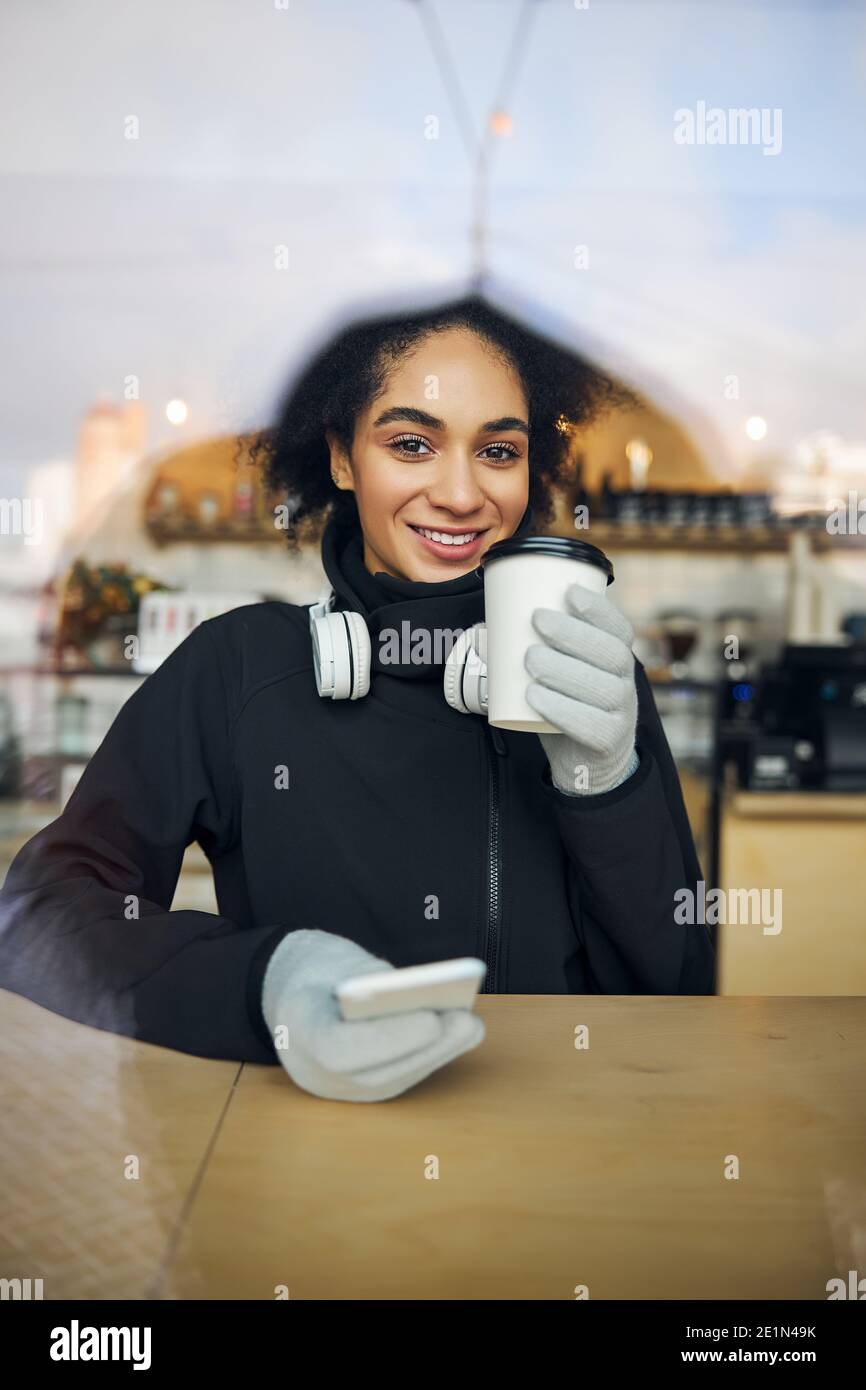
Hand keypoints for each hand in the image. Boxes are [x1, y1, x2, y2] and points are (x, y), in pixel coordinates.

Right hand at [261, 929, 484, 1101]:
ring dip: (436, 1054)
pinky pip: (397, 1076)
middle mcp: (312, 1072)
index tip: (431, 1018)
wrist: (291, 991)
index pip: (339, 1049)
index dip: (388, 1038)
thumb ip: (371, 985)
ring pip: (391, 1080)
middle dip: (426, 1046)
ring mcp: (336, 1088)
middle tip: (467, 1020)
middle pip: (374, 1072)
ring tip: (471, 1026)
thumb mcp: (336, 963)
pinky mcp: (360, 1089)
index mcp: (296, 1031)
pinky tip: (460, 1033)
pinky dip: (429, 1054)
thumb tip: (424, 1003)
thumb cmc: (319, 969)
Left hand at [524, 583, 638, 794]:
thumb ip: (530, 651)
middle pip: (609, 653)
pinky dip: (561, 710)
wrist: (585, 761)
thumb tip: (485, 632)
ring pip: (601, 687)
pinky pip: (591, 725)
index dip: (599, 608)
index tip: (568, 592)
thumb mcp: (559, 675)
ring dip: (563, 668)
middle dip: (573, 632)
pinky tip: (535, 696)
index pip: (618, 628)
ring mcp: (621, 713)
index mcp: (617, 658)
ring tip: (530, 658)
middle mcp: (626, 682)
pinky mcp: (608, 741)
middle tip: (537, 620)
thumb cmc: (568, 704)